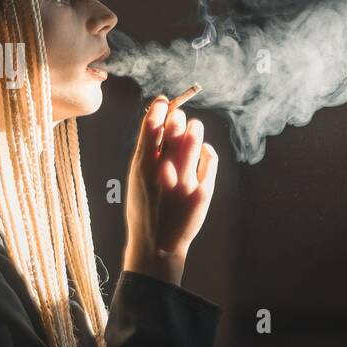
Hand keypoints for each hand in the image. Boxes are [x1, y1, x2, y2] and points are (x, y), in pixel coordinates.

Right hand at [123, 96, 218, 284]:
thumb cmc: (145, 206)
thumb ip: (147, 150)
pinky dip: (206, 151)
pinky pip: (209, 156)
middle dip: (178, 115)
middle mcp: (163, 170)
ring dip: (194, 129)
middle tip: (178, 120)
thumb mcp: (136, 177)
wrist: (156, 244)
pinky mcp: (203, 191)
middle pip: (176, 124)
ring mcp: (185, 180)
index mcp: (142, 165)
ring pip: (195, 136)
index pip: (152, 123)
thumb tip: (161, 117)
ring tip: (192, 132)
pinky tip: (201, 154)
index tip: (163, 102)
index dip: (159, 106)